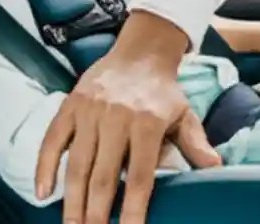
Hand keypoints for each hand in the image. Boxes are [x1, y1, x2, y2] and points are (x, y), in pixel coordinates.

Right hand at [35, 12, 221, 223]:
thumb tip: (216, 169)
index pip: (141, 176)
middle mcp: (117, 118)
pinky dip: (45, 168)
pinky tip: (43, 194)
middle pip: (104, 176)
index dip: (135, 209)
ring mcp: (90, 112)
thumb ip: (195, 144)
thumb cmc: (163, 92)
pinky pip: (53, 141)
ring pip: (77, 165)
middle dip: (97, 213)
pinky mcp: (70, 106)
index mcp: (148, 123)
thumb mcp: (184, 115)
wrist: (141, 51)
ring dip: (73, 201)